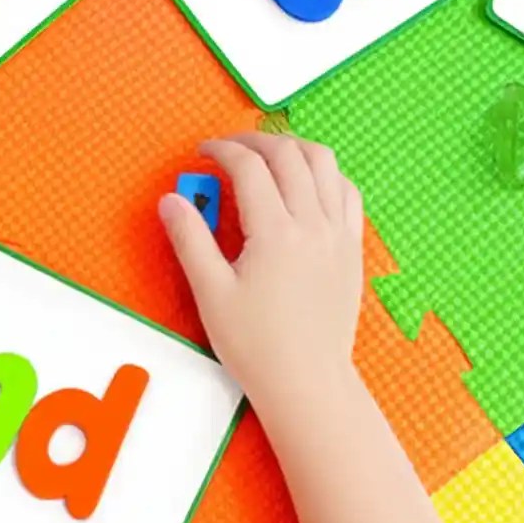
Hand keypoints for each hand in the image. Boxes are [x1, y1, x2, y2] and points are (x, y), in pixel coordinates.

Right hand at [159, 132, 363, 400]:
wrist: (307, 381)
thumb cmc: (256, 345)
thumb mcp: (211, 293)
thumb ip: (190, 239)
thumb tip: (171, 199)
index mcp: (275, 232)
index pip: (249, 167)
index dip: (222, 150)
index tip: (202, 153)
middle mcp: (313, 224)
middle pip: (288, 155)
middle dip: (255, 140)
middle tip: (229, 148)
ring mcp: (338, 234)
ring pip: (324, 164)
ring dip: (293, 148)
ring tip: (267, 155)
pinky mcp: (352, 248)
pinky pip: (346, 191)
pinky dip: (325, 174)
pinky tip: (306, 183)